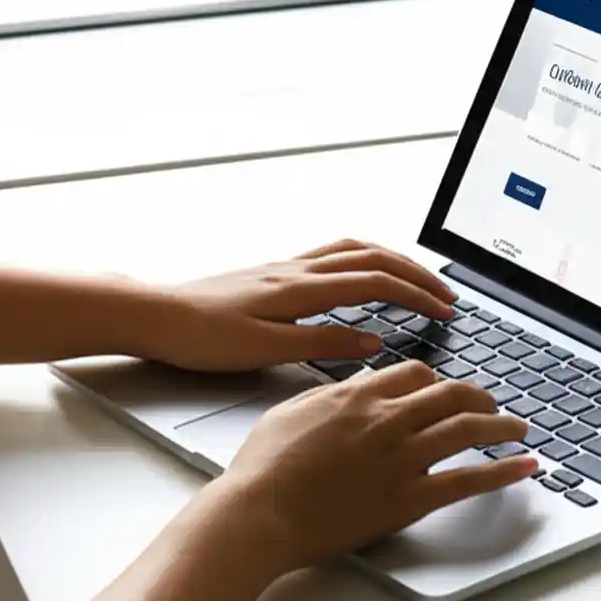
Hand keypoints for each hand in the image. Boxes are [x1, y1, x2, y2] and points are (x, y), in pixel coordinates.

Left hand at [139, 238, 456, 371]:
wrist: (153, 315)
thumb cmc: (201, 338)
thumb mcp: (266, 350)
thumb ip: (324, 344)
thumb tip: (374, 340)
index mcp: (302, 289)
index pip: (377, 284)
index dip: (417, 296)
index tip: (446, 311)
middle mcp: (299, 270)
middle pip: (375, 258)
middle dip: (418, 275)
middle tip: (447, 296)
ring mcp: (288, 266)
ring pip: (356, 250)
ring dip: (395, 261)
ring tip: (419, 280)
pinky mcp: (276, 272)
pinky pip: (334, 254)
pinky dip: (365, 259)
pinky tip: (366, 274)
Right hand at [217, 361, 538, 573]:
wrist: (257, 514)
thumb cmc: (262, 469)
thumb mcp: (291, 411)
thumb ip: (330, 395)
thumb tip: (354, 385)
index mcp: (358, 396)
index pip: (414, 373)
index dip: (435, 380)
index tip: (443, 390)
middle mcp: (387, 420)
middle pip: (450, 394)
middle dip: (478, 397)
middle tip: (491, 405)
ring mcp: (402, 458)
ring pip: (467, 429)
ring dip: (501, 426)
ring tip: (519, 428)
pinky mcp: (409, 498)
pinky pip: (468, 479)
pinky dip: (502, 471)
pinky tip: (523, 466)